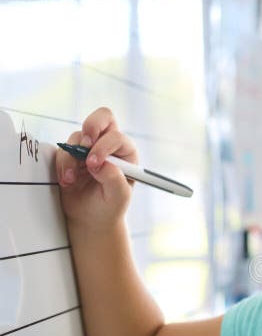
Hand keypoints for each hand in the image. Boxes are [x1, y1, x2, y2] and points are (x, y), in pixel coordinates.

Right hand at [56, 107, 137, 232]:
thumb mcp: (119, 197)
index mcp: (125, 153)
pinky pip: (62, 149)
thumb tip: (102, 163)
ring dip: (72, 157)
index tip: (94, 164)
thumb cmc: (110, 206)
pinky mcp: (70, 155)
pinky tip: (67, 181)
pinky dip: (62, 164)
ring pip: (77, 136)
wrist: (91, 218)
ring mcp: (88, 148)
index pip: (117, 136)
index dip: (104, 146)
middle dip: (91, 127)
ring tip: (73, 180)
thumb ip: (114, 179)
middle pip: (102, 117)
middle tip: (83, 146)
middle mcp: (108, 145)